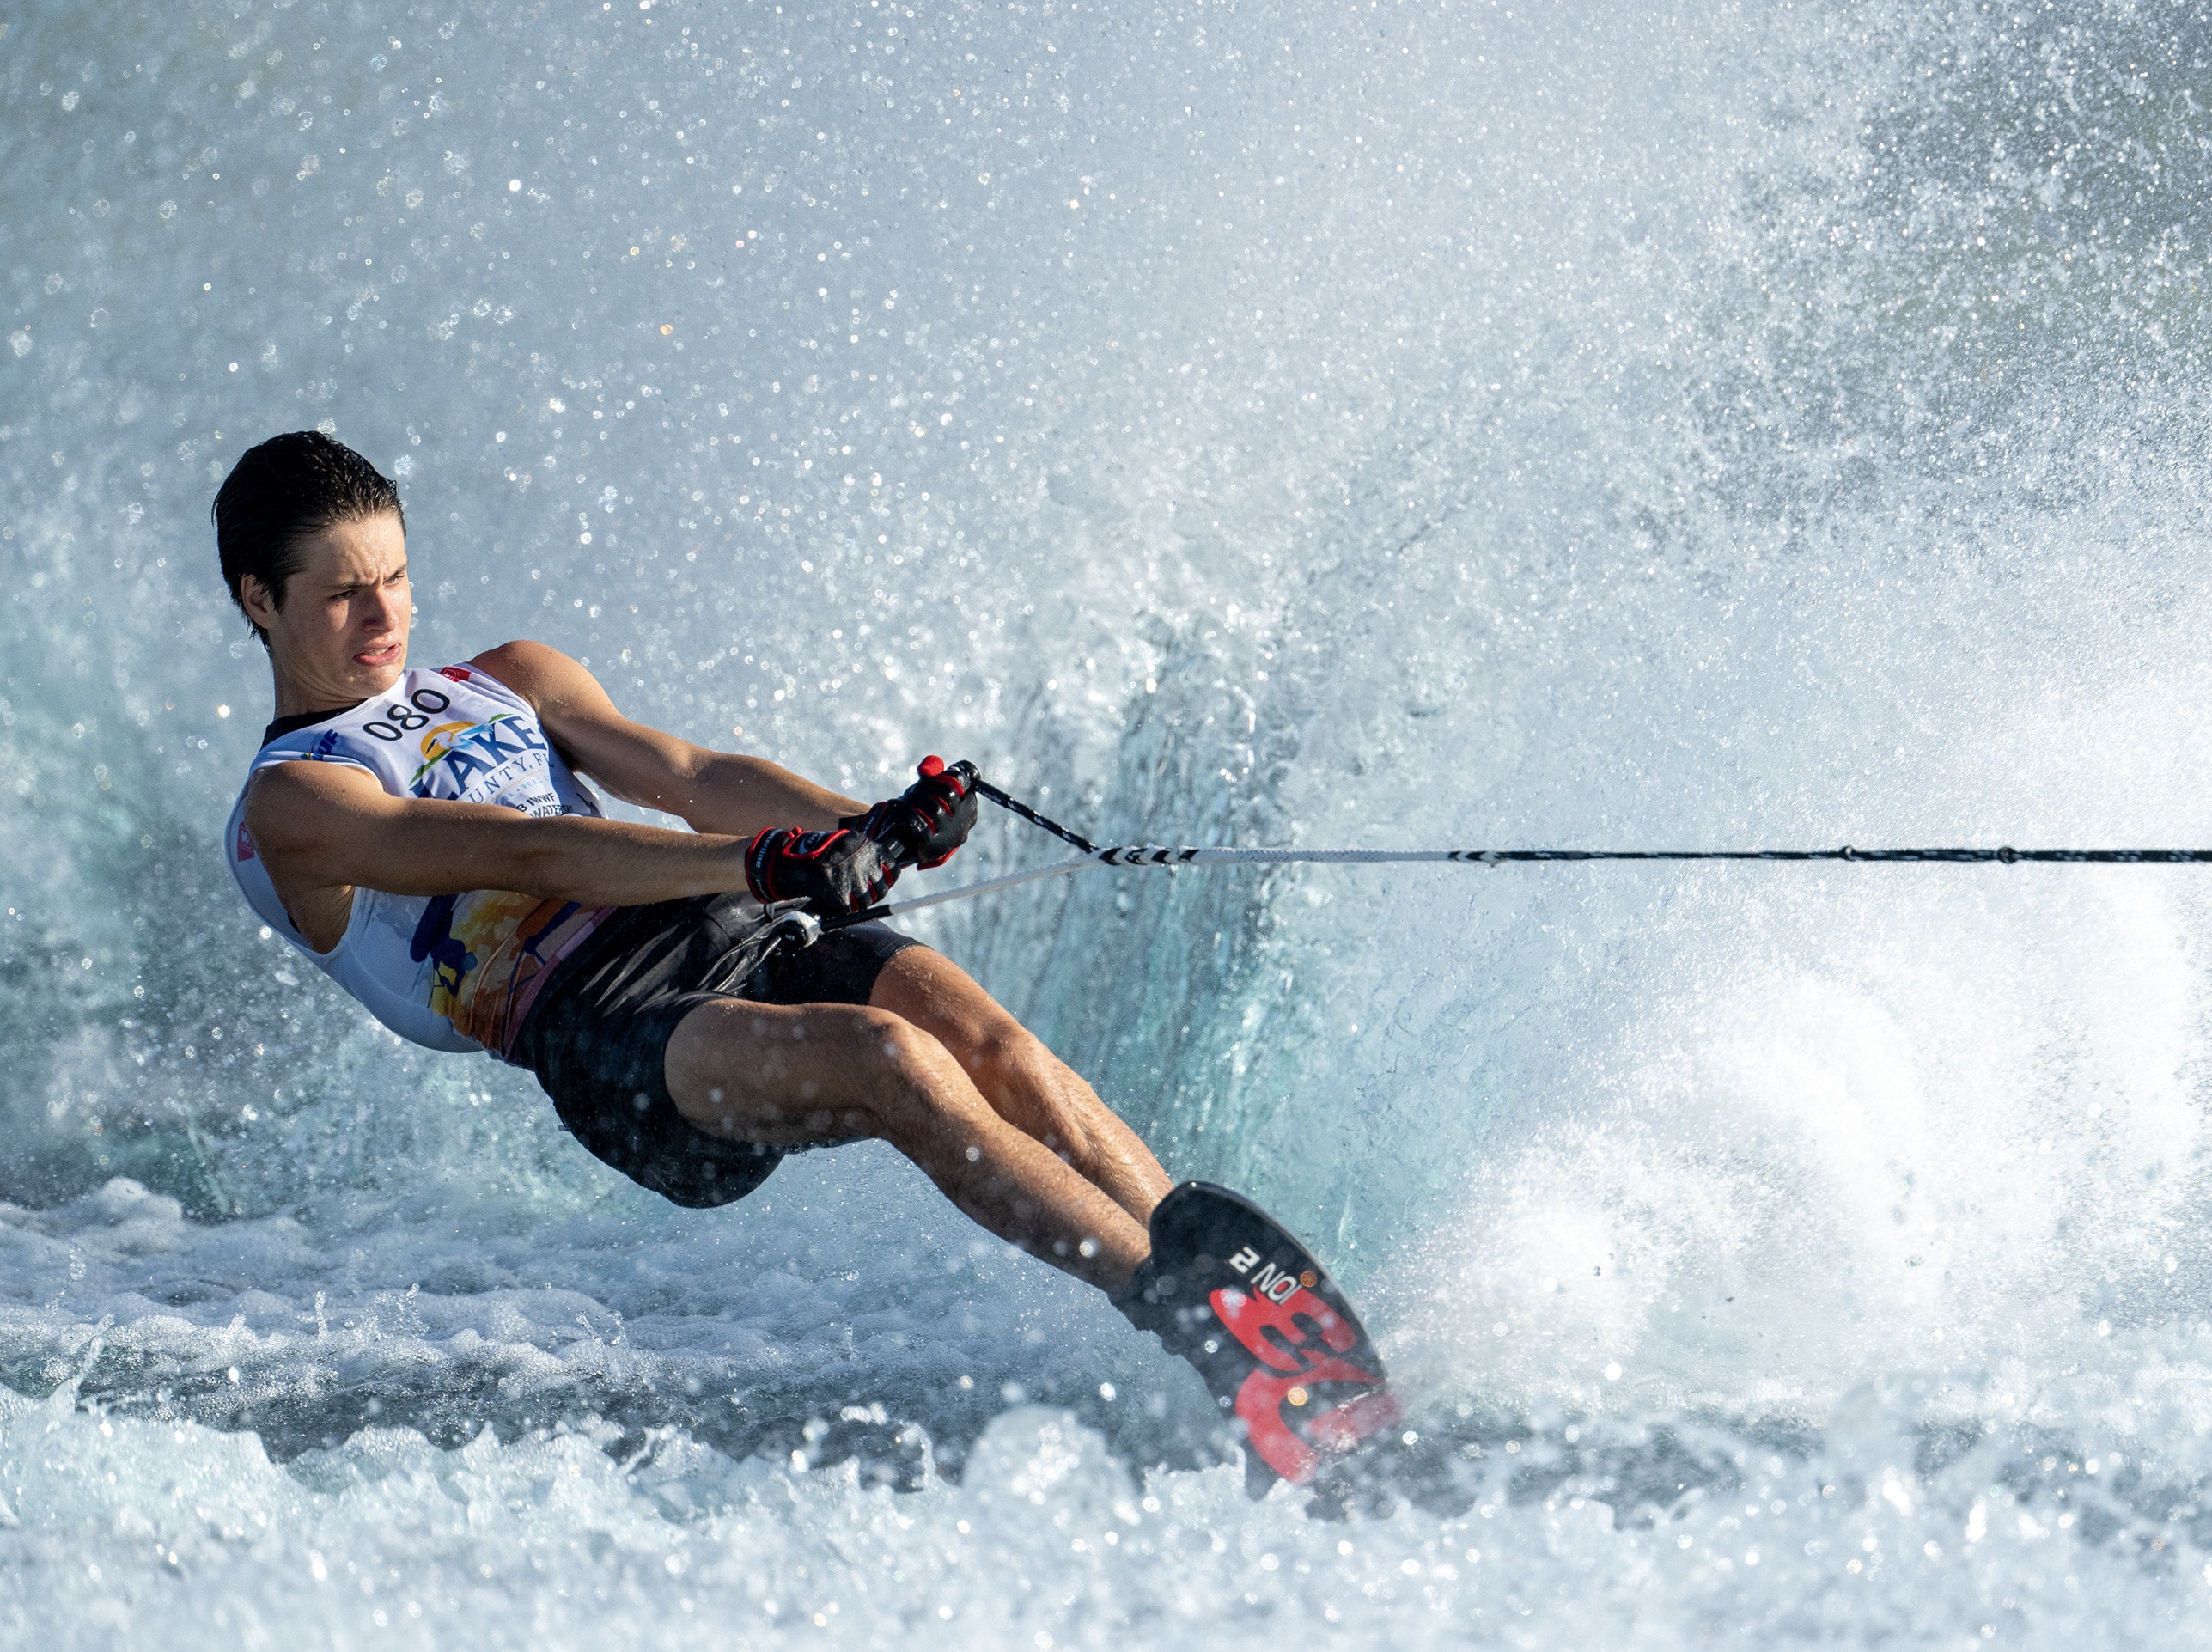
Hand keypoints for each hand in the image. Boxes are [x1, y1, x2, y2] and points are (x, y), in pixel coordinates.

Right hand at [743, 826, 899, 916]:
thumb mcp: (847, 846)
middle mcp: (862, 860)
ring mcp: (850, 875)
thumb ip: (864, 858)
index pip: (893, 869)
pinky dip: (839, 910)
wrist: (793, 859)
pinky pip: (846, 909)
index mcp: (868, 846)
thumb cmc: (822, 854)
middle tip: (859, 897)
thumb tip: (886, 878)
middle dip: (872, 897)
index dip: (887, 881)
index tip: (880, 885)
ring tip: (843, 899)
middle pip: (881, 890)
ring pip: (865, 902)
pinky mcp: (836, 890)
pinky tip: (832, 902)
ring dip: (855, 905)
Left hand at [841, 756, 980, 869]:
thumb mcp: (927, 791)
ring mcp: (949, 838)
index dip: (948, 774)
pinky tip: (893, 804)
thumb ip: (931, 777)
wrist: (902, 845)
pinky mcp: (931, 847)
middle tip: (914, 789)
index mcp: (968, 808)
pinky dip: (903, 811)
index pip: (966, 782)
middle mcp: (964, 824)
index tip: (932, 775)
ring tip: (901, 801)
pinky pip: (918, 824)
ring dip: (913, 799)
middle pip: (949, 792)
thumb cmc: (918, 812)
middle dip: (927, 787)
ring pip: (934, 808)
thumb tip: (926, 770)